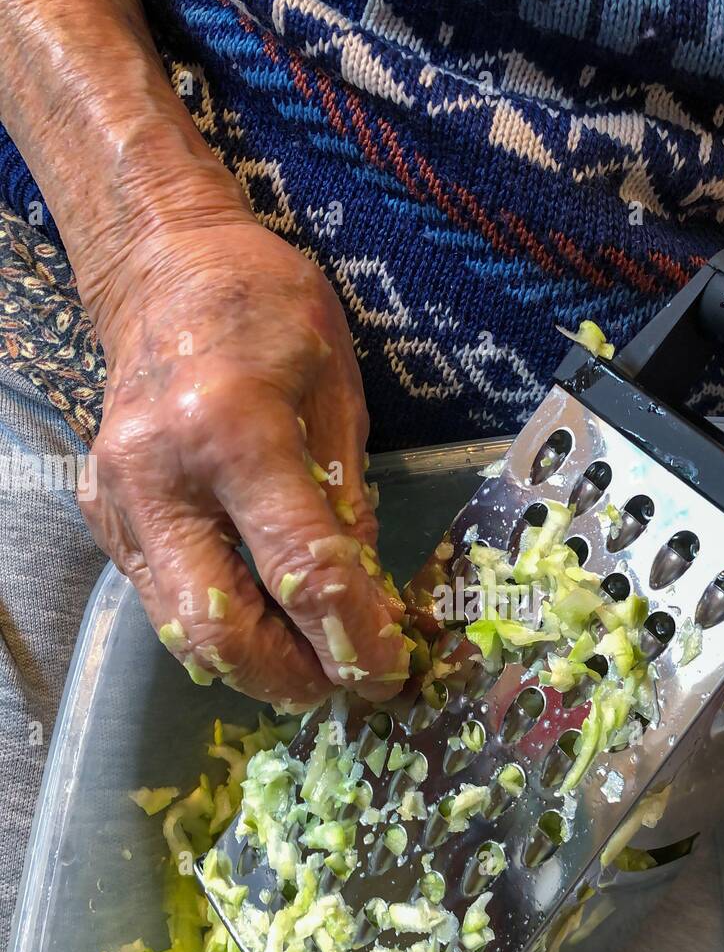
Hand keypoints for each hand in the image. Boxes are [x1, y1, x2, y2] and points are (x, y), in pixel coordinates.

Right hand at [82, 216, 409, 708]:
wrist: (163, 268)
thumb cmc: (266, 311)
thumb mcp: (337, 394)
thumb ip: (349, 502)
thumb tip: (371, 602)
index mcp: (232, 430)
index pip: (301, 571)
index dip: (353, 640)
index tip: (391, 674)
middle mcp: (161, 476)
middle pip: (217, 630)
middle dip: (288, 678)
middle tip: (342, 683)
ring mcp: (118, 501)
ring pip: (179, 630)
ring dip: (253, 663)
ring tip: (311, 661)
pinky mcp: (104, 515)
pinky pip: (163, 596)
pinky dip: (220, 621)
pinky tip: (266, 615)